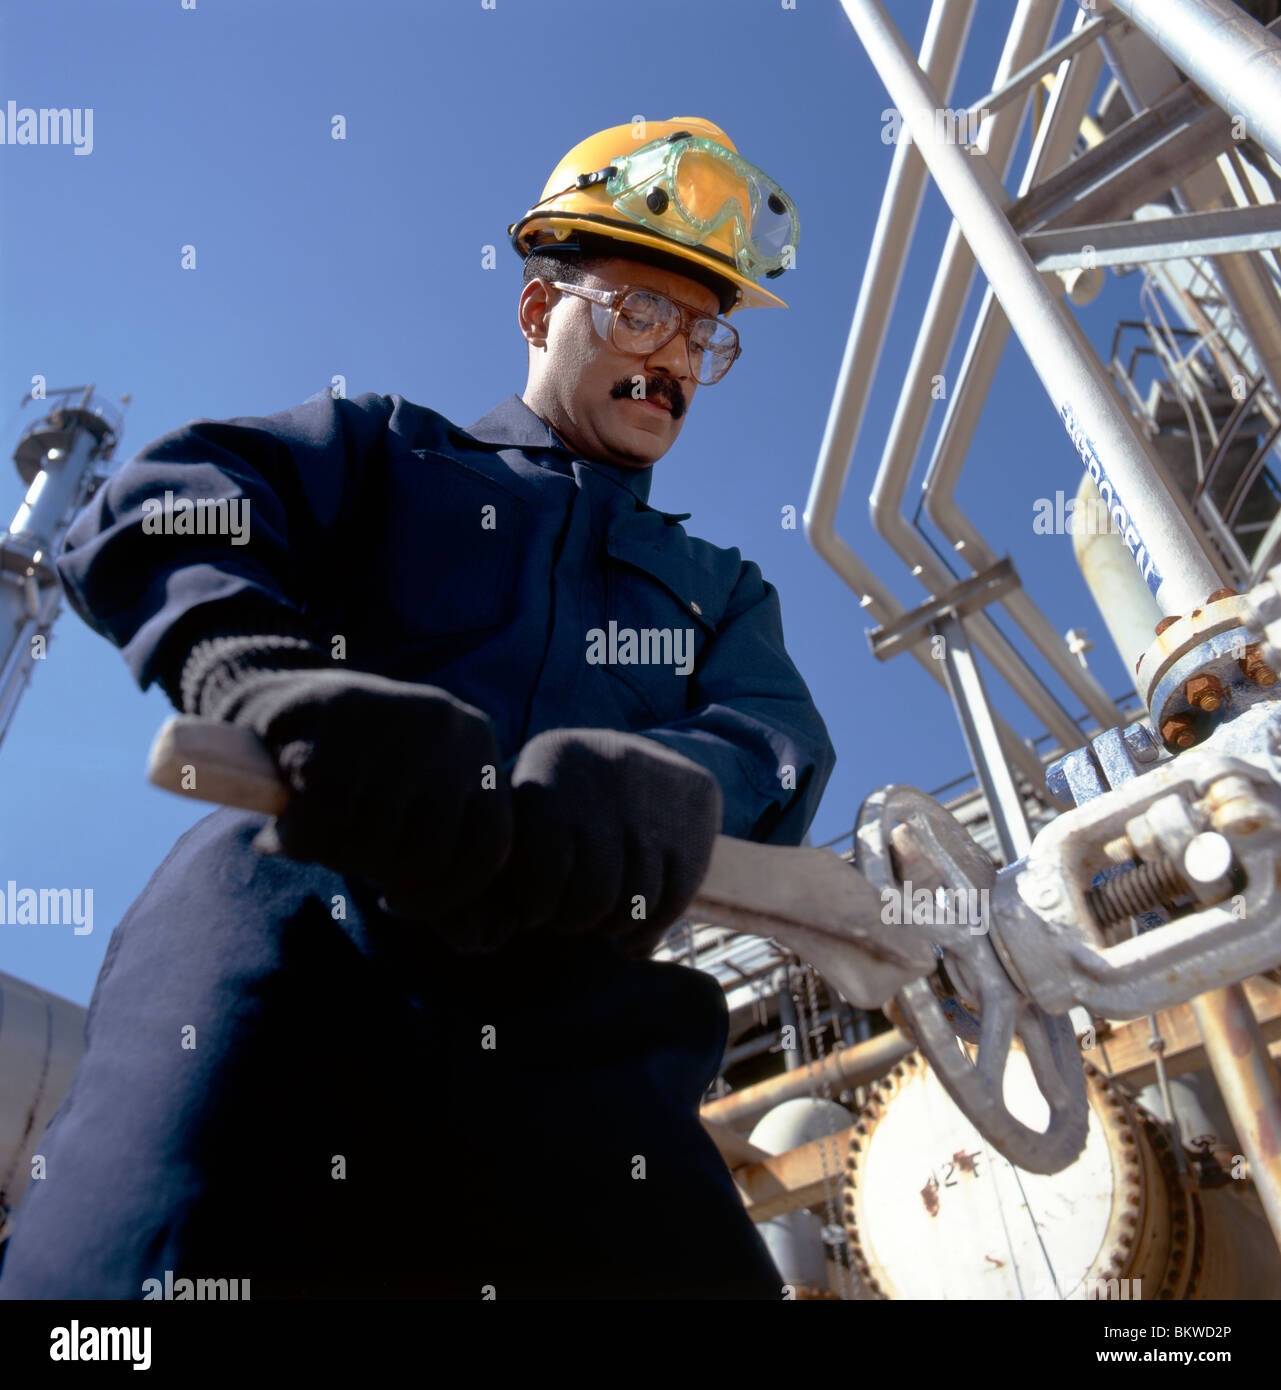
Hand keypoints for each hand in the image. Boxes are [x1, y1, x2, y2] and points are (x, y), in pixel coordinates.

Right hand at [214, 665, 513, 920]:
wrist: (276, 705)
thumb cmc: (353, 778)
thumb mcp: (411, 811)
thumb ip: (446, 870)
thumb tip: (487, 938)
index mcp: (479, 747)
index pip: (489, 847)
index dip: (443, 894)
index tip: (397, 903)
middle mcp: (449, 727)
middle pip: (428, 852)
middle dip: (377, 872)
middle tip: (343, 854)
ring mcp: (396, 715)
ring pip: (375, 838)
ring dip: (334, 855)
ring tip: (314, 838)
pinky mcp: (336, 713)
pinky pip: (323, 815)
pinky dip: (300, 840)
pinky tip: (283, 835)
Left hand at [449, 728, 721, 959]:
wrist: (658, 760)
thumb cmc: (569, 801)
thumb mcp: (530, 803)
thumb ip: (503, 857)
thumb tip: (489, 929)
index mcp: (552, 771)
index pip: (542, 868)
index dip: (536, 904)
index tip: (535, 911)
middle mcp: (607, 785)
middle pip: (591, 893)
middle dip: (574, 921)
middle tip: (569, 919)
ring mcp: (656, 811)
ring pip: (633, 905)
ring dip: (611, 929)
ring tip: (598, 923)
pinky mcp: (692, 836)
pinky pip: (669, 908)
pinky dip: (645, 936)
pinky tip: (630, 939)